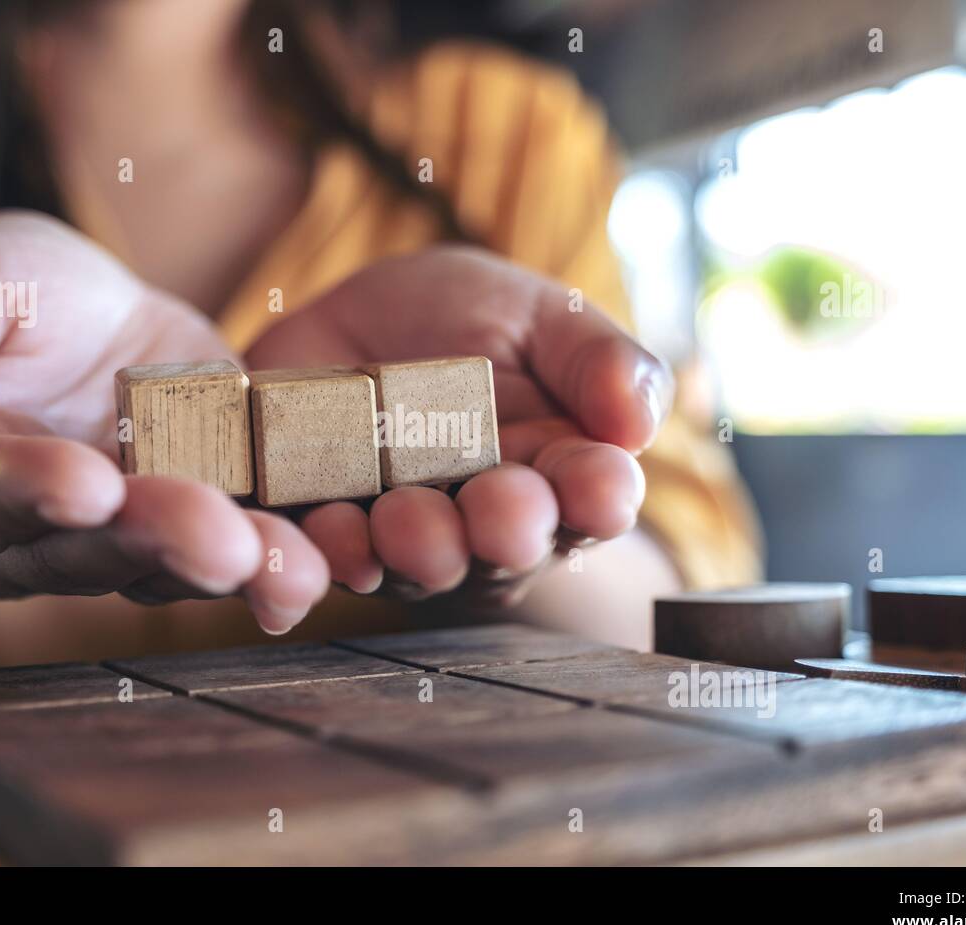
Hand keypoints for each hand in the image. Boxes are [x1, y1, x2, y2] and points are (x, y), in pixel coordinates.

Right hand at [0, 211, 328, 632]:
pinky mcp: (196, 528)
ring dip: (222, 565)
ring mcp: (118, 541)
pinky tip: (308, 575)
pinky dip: (271, 569)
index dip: (28, 489)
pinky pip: (229, 559)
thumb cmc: (8, 298)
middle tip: (213, 533)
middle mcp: (30, 531)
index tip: (84, 482)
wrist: (93, 321)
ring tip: (274, 558)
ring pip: (160, 570)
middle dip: (153, 538)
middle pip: (84, 548)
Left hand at [248, 246, 671, 603]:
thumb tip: (637, 423)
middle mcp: (485, 523)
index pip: (591, 498)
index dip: (599, 497)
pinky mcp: (329, 536)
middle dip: (507, 532)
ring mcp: (405, 540)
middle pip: (506, 549)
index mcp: (556, 473)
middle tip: (505, 513)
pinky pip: (329, 559)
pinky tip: (334, 532)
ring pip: (418, 566)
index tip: (605, 488)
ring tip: (409, 519)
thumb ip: (598, 361)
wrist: (354, 319)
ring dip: (418, 549)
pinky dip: (332, 553)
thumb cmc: (470, 322)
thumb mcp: (542, 318)